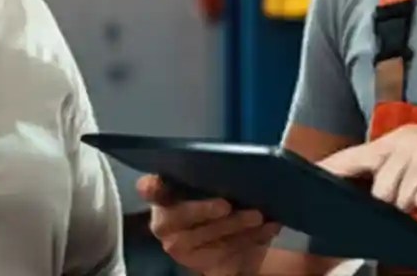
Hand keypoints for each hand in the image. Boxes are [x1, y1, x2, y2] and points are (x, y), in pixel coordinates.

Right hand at [137, 174, 281, 275]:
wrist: (240, 239)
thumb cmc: (225, 200)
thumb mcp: (222, 182)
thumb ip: (222, 169)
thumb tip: (259, 151)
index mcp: (164, 193)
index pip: (149, 188)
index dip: (150, 187)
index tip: (154, 186)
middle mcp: (165, 222)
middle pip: (178, 216)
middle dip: (202, 210)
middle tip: (226, 205)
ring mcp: (180, 247)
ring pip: (205, 236)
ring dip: (235, 226)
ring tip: (258, 216)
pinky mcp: (201, 265)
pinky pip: (226, 253)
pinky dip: (250, 240)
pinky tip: (267, 229)